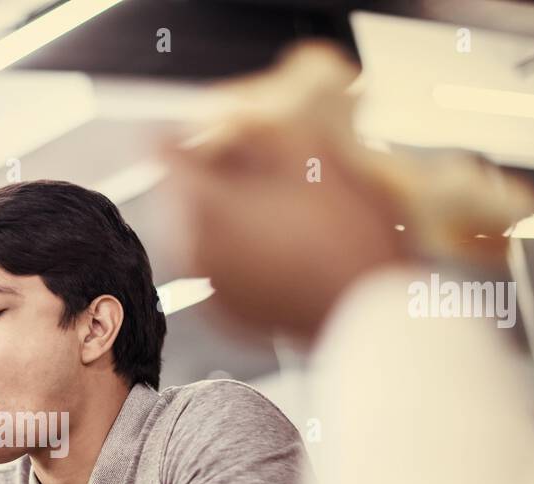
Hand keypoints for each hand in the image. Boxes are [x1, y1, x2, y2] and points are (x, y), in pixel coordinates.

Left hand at [160, 89, 407, 345]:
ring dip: (222, 211)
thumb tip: (238, 121)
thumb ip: (263, 130)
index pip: (165, 151)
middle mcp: (195, 248)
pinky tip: (275, 240)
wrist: (368, 311)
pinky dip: (235, 249)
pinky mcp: (227, 312)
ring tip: (270, 201)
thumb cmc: (348, 239)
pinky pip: (218, 266)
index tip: (200, 127)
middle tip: (249, 161)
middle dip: (208, 172)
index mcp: (207, 206)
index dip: (184, 131)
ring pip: (198, 230)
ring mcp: (209, 284)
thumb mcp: (313, 158)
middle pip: (181, 193)